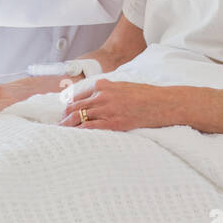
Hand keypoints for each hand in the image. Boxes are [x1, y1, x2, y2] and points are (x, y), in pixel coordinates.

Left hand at [58, 78, 177, 131]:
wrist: (163, 103)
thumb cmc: (145, 94)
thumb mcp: (122, 85)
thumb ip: (107, 90)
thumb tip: (95, 97)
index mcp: (103, 85)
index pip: (76, 95)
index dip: (67, 105)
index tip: (64, 112)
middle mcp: (102, 96)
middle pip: (74, 107)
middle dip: (64, 117)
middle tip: (59, 125)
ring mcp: (107, 109)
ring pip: (79, 118)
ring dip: (68, 126)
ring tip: (61, 133)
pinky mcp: (114, 123)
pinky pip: (90, 128)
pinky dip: (79, 132)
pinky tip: (73, 137)